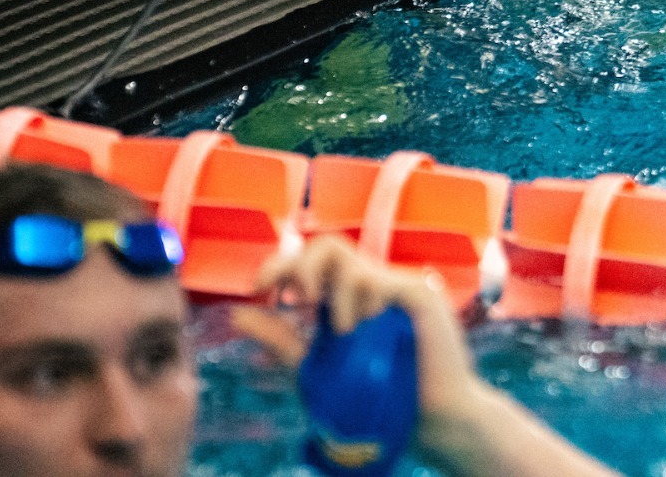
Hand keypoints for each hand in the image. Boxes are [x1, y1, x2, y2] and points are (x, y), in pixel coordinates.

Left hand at [254, 236, 491, 461]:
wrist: (428, 420)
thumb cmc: (377, 399)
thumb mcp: (312, 367)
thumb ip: (279, 339)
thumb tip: (236, 313)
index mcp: (345, 299)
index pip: (310, 261)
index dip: (280, 265)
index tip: (256, 288)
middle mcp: (370, 286)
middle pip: (326, 245)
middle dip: (299, 267)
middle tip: (296, 301)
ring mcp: (396, 287)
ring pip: (348, 261)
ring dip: (332, 296)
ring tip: (344, 332)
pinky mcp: (419, 294)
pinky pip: (376, 280)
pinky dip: (358, 302)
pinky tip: (363, 327)